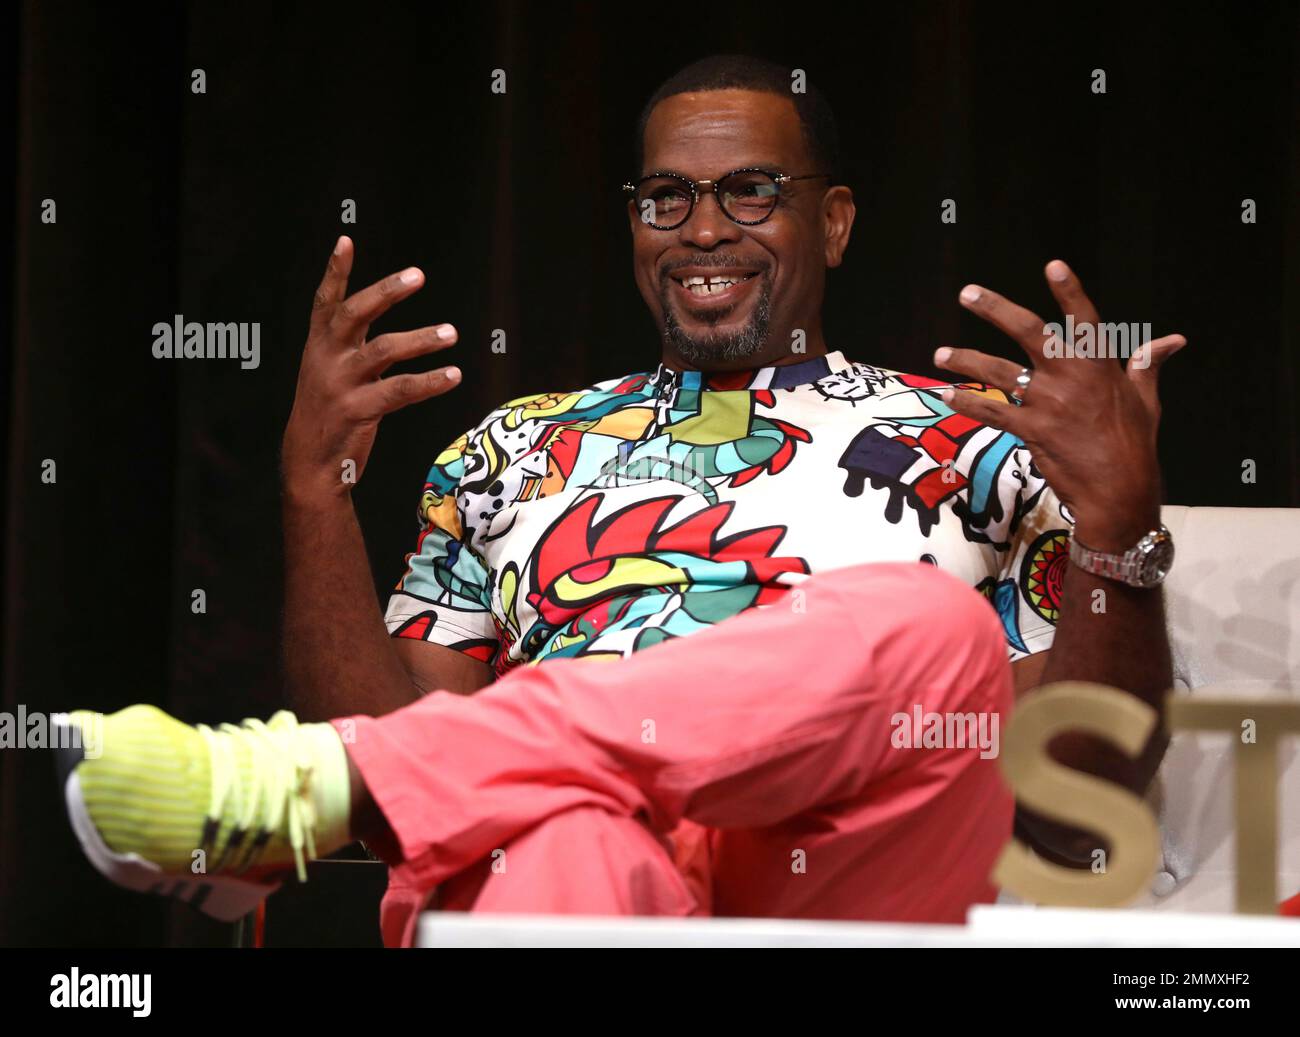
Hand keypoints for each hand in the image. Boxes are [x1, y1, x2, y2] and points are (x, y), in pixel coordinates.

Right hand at [282, 236, 461, 499]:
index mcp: (319, 345)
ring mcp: (341, 384)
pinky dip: (430, 382)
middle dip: (386, 292)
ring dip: (420, 339)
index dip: (335, 271)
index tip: (345, 241)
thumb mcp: (327, 369)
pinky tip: (452, 375)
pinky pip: (400, 390)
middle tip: (417, 275)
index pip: (324, 301)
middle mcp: (327, 358)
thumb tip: (378, 307)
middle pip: (355, 315)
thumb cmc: (328, 410)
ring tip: (450, 332)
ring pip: (384, 351)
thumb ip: (348, 341)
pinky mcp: (359, 410)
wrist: (309, 461)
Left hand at [933, 259, 1185, 550]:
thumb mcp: (1147, 400)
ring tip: (940, 354)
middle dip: (995, 310)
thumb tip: (1173, 339)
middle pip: (1029, 332)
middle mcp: (1071, 377)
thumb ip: (1147, 365)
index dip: (1070, 292)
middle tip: (967, 293)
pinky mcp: (1032, 430)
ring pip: (1000, 372)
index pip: (1084, 320)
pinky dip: (968, 404)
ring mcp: (1049, 403)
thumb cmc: (1135, 445)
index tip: (1053, 265)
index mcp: (1099, 366)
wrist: (1120, 491)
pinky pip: (993, 412)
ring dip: (967, 360)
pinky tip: (946, 395)